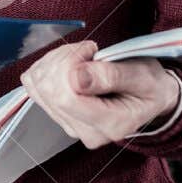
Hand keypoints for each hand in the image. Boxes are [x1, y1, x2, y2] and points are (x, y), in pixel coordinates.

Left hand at [19, 40, 181, 148]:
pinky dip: (47, 65)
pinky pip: (33, 85)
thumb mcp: (142, 76)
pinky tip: (68, 62)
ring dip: (55, 60)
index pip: (66, 97)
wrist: (148, 95)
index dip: (69, 65)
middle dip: (63, 59)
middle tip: (88, 50)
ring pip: (38, 85)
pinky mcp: (56, 113)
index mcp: (111, 125)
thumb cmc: (148, 85)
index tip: (91, 50)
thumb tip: (77, 77)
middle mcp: (86, 132)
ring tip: (82, 56)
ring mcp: (68, 124)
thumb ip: (111, 76)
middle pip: (49, 91)